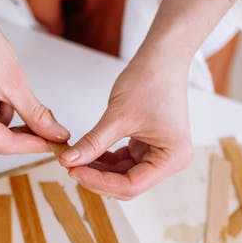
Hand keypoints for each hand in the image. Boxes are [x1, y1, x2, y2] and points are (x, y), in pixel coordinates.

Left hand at [57, 0, 238, 198]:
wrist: (162, 57)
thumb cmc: (151, 80)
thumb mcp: (118, 116)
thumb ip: (93, 143)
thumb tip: (68, 161)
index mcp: (173, 158)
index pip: (132, 185)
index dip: (100, 181)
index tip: (74, 171)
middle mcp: (170, 160)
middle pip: (128, 184)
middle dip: (98, 177)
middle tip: (70, 166)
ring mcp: (160, 154)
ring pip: (123, 175)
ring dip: (98, 169)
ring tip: (74, 158)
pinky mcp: (149, 146)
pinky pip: (123, 161)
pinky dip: (104, 159)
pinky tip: (85, 152)